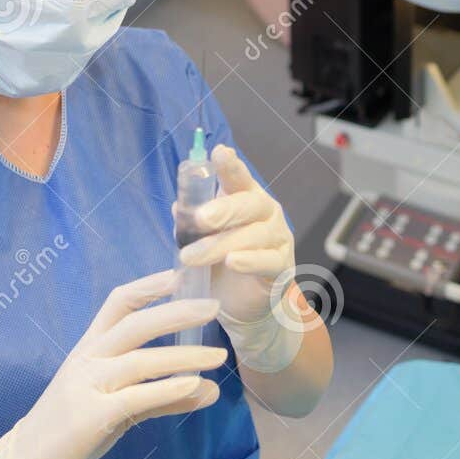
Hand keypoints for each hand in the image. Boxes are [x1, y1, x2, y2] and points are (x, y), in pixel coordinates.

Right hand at [0, 271, 225, 458]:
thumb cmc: (72, 431)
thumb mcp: (119, 407)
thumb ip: (163, 397)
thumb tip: (211, 390)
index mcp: (90, 349)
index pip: (118, 303)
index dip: (150, 286)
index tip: (183, 275)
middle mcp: (87, 360)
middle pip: (134, 324)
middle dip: (176, 311)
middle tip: (215, 306)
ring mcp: (85, 387)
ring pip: (139, 361)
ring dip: (183, 356)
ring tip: (219, 356)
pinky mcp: (89, 416)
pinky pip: (133, 397)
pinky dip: (166, 389)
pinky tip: (193, 386)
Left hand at [177, 145, 303, 373]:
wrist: (243, 305)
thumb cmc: (222, 265)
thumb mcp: (202, 240)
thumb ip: (191, 222)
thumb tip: (178, 205)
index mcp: (245, 199)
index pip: (238, 178)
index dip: (230, 165)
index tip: (219, 153)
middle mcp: (266, 214)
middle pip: (249, 203)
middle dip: (224, 209)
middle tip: (200, 218)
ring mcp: (277, 239)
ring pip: (253, 235)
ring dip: (220, 244)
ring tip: (192, 256)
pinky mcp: (281, 267)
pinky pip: (268, 261)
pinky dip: (249, 260)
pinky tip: (232, 262)